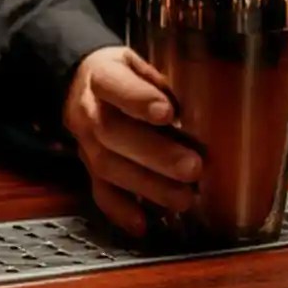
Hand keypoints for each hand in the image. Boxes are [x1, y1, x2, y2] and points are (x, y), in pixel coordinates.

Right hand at [63, 47, 200, 236]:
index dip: (137, 99)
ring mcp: (84, 143)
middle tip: (192, 168)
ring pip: (108, 167)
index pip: (113, 84)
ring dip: (148, 186)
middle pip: (112, 132)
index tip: (167, 112)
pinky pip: (100, 192)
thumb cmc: (125, 75)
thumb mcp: (141, 63)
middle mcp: (88, 111)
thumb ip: (164, 80)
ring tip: (184, 198)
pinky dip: (122, 211)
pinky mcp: (88, 168)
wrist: (82, 86)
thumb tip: (204, 101)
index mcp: (101, 76)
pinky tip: (144, 224)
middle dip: (154, 153)